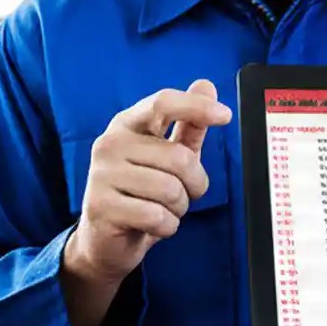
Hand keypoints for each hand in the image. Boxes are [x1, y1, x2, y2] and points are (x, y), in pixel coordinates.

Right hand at [66, 79, 231, 284]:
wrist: (104, 241)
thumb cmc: (141, 193)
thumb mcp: (168, 157)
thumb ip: (187, 124)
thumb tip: (206, 85)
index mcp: (127, 124)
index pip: (162, 103)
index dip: (196, 107)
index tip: (225, 116)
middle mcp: (110, 143)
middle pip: (179, 157)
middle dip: (194, 184)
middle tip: (183, 194)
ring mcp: (102, 175)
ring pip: (170, 190)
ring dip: (178, 208)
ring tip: (161, 209)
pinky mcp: (101, 207)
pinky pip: (157, 216)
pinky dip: (166, 226)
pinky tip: (151, 225)